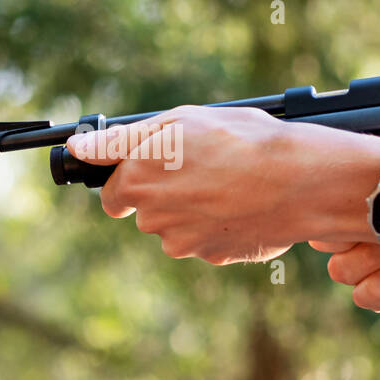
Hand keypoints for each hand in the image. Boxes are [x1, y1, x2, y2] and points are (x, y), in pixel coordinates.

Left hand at [66, 105, 379, 264]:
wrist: (300, 180)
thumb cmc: (242, 140)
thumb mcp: (179, 122)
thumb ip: (121, 141)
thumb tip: (79, 147)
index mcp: (138, 181)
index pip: (113, 194)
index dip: (131, 179)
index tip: (154, 170)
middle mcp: (153, 218)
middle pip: (145, 212)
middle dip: (164, 195)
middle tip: (202, 169)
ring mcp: (184, 243)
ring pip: (176, 229)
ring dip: (192, 211)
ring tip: (228, 184)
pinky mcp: (213, 257)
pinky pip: (207, 241)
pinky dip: (219, 226)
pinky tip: (242, 204)